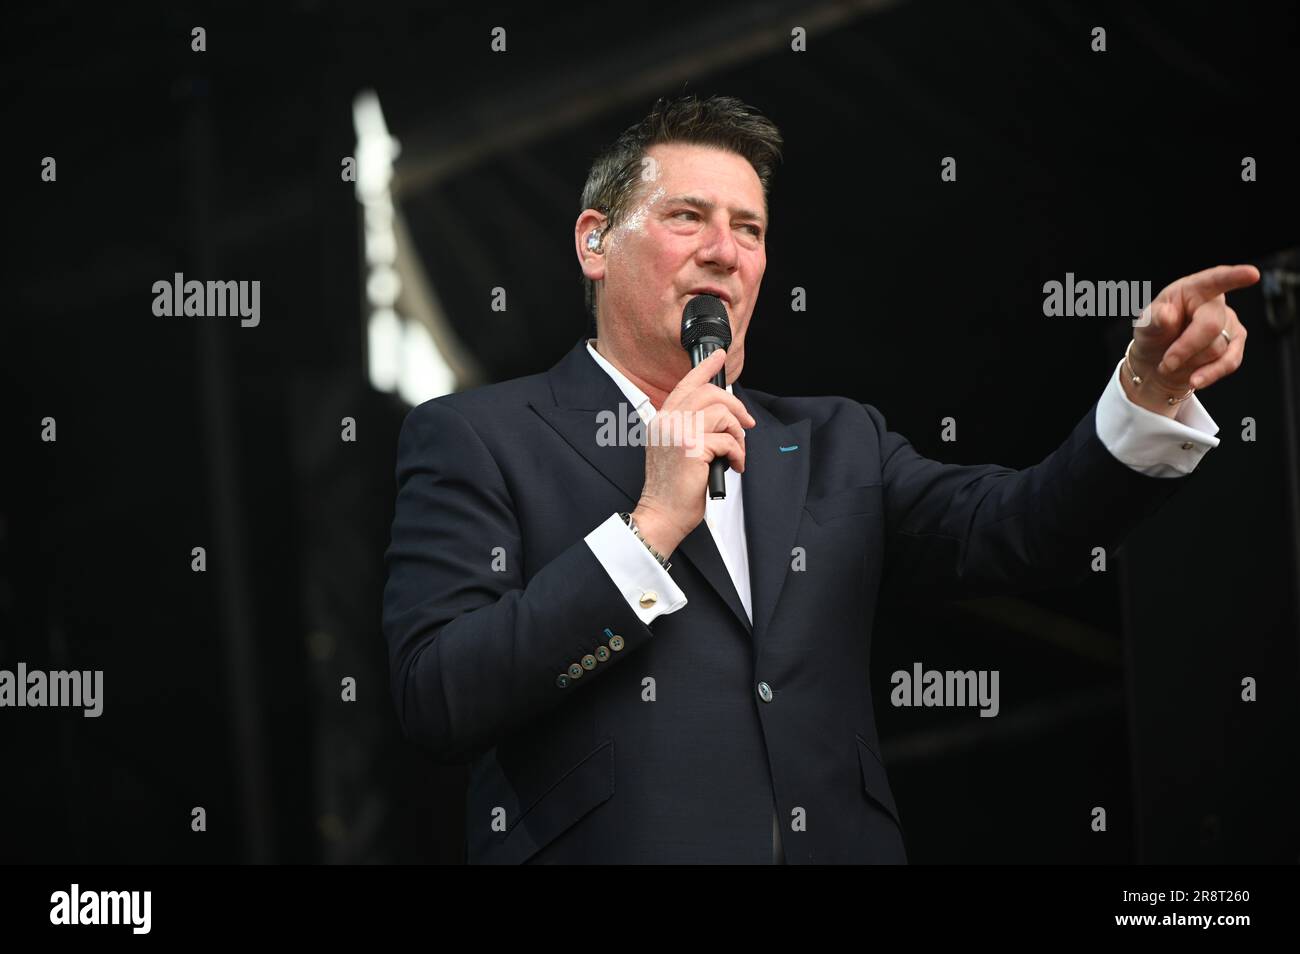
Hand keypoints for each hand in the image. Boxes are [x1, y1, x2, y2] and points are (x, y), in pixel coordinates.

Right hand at [632, 348, 756, 554]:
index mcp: (662, 419)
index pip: (686, 384)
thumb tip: (723, 415)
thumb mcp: (674, 449)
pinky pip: (728, 440)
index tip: (720, 356)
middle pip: (710, 393)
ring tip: (735, 453)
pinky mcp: (692, 448)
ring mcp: (678, 433)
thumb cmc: (671, 487)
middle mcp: (668, 421)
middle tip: (747, 425)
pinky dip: (737, 454)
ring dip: (738, 435)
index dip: (705, 368)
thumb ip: (689, 428)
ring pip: (723, 415)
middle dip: (736, 407)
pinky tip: (733, 466)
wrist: (661, 513)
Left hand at [1125, 264, 1257, 414]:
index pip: (1214, 280)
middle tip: (1166, 362)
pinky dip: (1210, 374)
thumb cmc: (1154, 335)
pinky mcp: (1235, 343)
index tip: (1251, 274)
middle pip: (1211, 326)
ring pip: (1217, 348)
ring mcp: (1229, 323)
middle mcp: (1215, 303)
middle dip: (1186, 348)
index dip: (1233, 277)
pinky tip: (1195, 379)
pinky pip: (1230, 361)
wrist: (1159, 362)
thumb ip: (1154, 319)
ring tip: (1173, 362)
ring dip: (1191, 361)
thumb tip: (1167, 315)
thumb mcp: (1145, 325)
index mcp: (1192, 289)